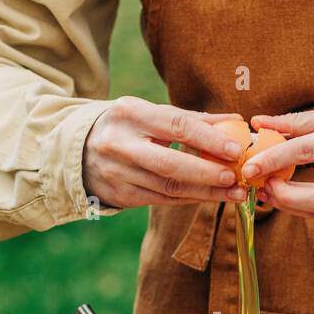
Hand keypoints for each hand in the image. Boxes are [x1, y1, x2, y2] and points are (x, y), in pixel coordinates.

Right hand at [82, 96, 248, 208]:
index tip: (235, 149)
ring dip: (206, 191)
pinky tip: (213, 196)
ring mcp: (118, 174)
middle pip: (169, 164)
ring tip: (235, 192)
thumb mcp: (148, 113)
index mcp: (129, 114)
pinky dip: (191, 198)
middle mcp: (120, 144)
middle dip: (206, 172)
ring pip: (168, 187)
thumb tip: (235, 121)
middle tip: (235, 176)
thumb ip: (189, 118)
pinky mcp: (121, 196)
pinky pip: (163, 200)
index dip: (207, 139)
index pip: (174, 126)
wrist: (78, 152)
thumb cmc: (127, 128)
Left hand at [243, 103, 313, 217]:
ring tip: (271, 191)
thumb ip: (299, 122)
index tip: (250, 166)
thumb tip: (260, 123)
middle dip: (284, 199)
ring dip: (291, 206)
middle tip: (262, 187)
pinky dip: (307, 207)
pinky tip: (291, 196)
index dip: (275, 160)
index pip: (308, 150)